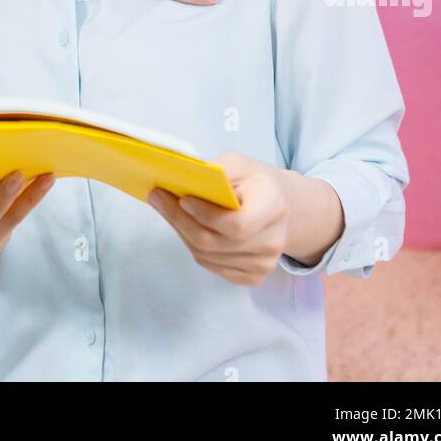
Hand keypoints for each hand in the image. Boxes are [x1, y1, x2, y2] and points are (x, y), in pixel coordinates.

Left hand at [147, 151, 290, 285]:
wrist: (282, 208)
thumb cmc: (257, 183)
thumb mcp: (242, 163)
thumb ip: (218, 170)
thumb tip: (185, 179)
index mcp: (273, 209)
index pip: (236, 225)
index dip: (206, 215)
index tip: (183, 198)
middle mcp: (271, 243)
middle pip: (215, 243)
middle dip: (180, 221)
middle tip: (158, 199)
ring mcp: (263, 265)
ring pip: (207, 256)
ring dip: (182, 232)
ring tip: (168, 209)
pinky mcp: (252, 277)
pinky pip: (211, 265)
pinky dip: (193, 246)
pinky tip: (186, 227)